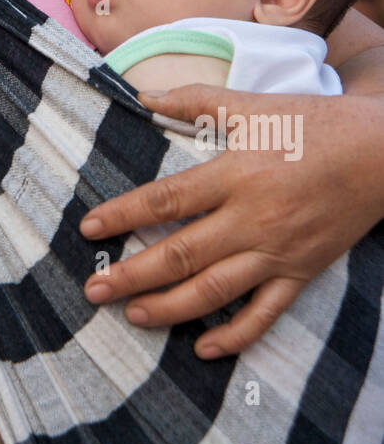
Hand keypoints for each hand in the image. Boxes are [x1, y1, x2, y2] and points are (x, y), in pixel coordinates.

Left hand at [80, 86, 383, 357]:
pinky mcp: (301, 273)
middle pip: (182, 254)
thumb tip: (142, 95)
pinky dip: (235, 336)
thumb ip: (193, 100)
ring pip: (216, 291)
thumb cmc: (313, 124)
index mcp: (235, 174)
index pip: (166, 200)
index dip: (123, 215)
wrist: (380, 153)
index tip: (89, 228)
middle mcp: (253, 218)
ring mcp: (277, 251)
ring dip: (170, 308)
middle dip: (133, 275)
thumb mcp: (252, 106)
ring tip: (133, 316)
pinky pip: (265, 314)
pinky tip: (203, 348)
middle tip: (95, 289)